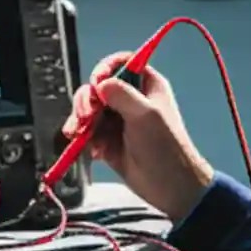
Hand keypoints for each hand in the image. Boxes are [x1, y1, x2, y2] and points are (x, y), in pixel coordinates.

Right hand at [62, 53, 213, 219]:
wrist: (169, 187)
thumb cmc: (165, 147)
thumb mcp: (146, 116)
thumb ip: (122, 94)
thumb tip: (100, 84)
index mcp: (146, 85)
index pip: (121, 63)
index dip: (105, 68)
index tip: (97, 83)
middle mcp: (131, 98)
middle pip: (98, 86)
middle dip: (87, 100)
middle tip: (85, 116)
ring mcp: (117, 119)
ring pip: (88, 108)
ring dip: (81, 120)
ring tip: (81, 135)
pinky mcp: (107, 139)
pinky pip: (87, 130)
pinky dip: (84, 138)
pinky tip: (93, 150)